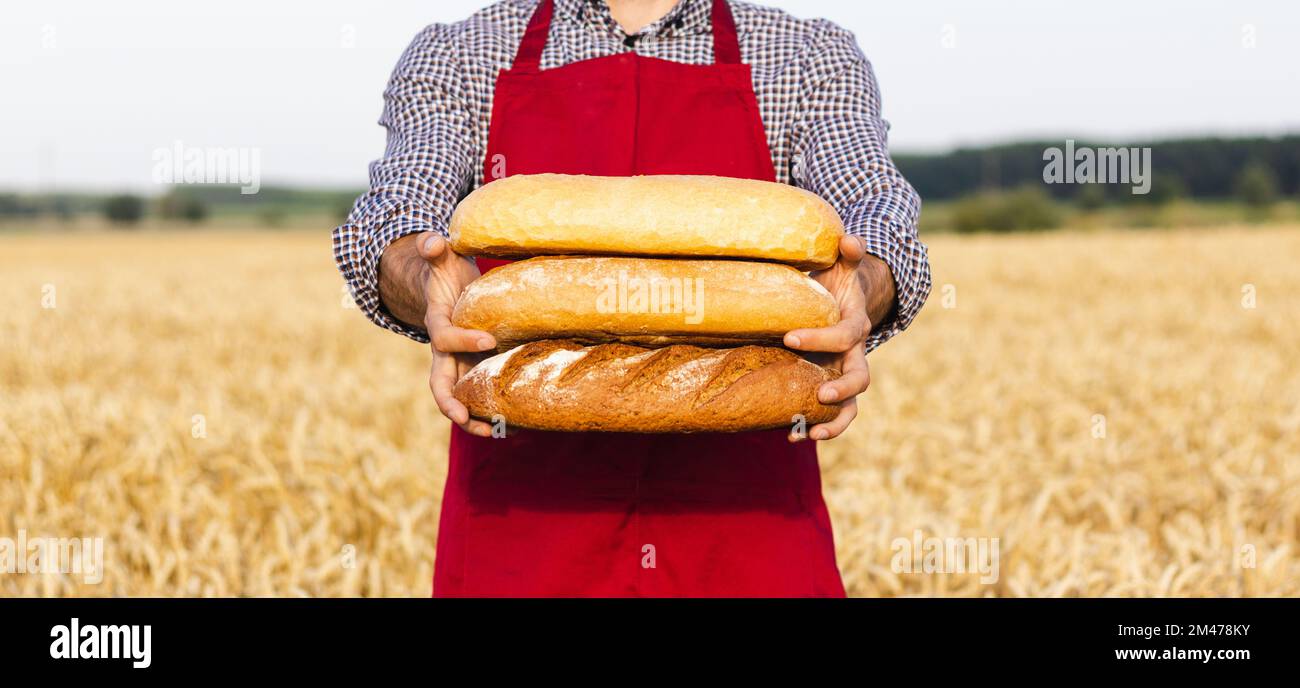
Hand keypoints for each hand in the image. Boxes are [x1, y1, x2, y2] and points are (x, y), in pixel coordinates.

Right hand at [379, 232, 496, 436]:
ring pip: (461, 398)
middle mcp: (445, 351)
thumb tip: (433, 242)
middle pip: (441, 383)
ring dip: (474, 419)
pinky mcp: (477, 368)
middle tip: (466, 419)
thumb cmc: (448, 271)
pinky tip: (516, 425)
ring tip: (496, 433)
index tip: (489, 341)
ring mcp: (461, 363)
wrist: (450, 287)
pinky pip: (481, 395)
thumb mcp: (441, 258)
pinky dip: (493, 411)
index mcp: (437, 323)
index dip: (462, 341)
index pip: (444, 338)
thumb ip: (434, 250)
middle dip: (451, 403)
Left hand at [783, 235, 894, 441]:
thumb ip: (847, 251)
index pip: (846, 334)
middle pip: (860, 377)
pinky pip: (828, 412)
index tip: (789, 337)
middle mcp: (853, 354)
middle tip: (820, 393)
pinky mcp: (828, 385)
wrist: (842, 300)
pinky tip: (790, 436)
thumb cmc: (837, 279)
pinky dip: (812, 426)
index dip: (821, 337)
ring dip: (833, 422)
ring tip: (809, 433)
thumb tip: (849, 239)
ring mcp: (842, 374)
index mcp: (855, 325)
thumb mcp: (843, 262)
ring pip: (849, 406)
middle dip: (843, 388)